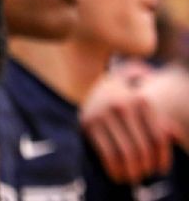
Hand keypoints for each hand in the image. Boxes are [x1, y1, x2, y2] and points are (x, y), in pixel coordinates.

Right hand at [81, 62, 180, 182]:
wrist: (90, 86)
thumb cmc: (127, 100)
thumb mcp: (145, 103)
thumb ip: (161, 118)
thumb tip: (174, 136)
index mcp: (140, 100)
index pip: (158, 137)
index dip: (163, 158)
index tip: (161, 170)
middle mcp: (122, 106)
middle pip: (142, 147)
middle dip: (146, 167)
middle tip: (146, 174)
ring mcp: (103, 115)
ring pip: (125, 153)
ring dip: (132, 171)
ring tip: (134, 178)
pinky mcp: (88, 124)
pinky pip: (106, 153)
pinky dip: (115, 169)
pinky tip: (118, 175)